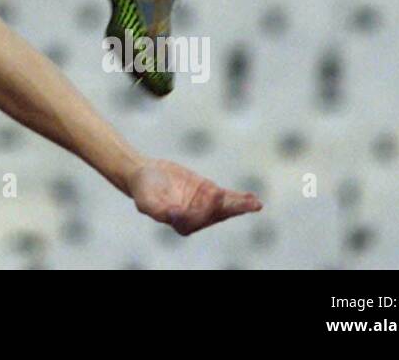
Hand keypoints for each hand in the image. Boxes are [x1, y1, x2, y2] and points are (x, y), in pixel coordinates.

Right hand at [129, 157, 261, 234]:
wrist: (146, 175)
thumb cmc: (143, 189)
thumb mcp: (145, 200)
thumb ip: (158, 210)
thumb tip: (174, 214)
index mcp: (180, 224)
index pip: (194, 220)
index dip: (203, 210)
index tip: (212, 194)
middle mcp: (196, 218)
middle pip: (215, 215)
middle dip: (230, 209)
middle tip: (244, 203)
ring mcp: (204, 206)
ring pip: (225, 208)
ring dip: (240, 206)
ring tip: (255, 204)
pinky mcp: (209, 193)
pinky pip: (227, 197)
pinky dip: (240, 199)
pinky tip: (253, 200)